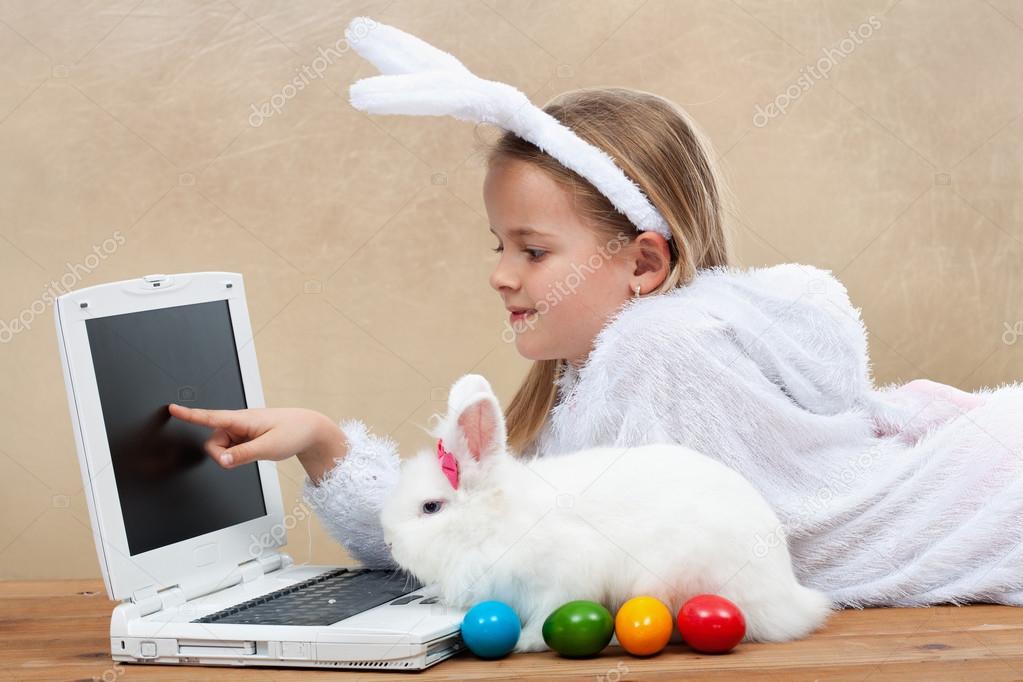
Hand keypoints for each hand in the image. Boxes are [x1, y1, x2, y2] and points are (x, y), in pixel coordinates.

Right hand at [166, 404, 346, 482]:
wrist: (310, 430)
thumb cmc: (293, 432)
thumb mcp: (268, 447)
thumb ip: (242, 455)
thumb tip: (221, 462)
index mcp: (242, 419)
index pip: (210, 416)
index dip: (189, 414)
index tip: (172, 408)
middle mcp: (239, 423)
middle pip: (214, 442)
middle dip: (221, 454)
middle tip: (240, 459)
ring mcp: (242, 430)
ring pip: (222, 448)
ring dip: (232, 456)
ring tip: (256, 451)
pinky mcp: (246, 437)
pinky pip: (232, 450)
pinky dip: (238, 455)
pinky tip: (255, 451)